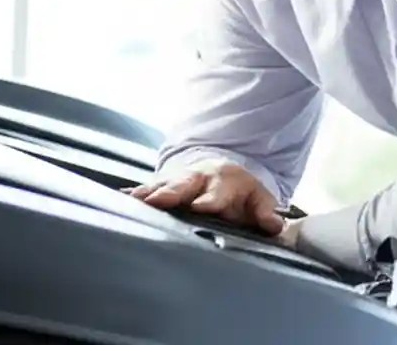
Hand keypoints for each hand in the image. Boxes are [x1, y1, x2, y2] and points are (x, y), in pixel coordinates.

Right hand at [124, 158, 284, 235]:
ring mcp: (178, 179)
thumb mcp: (259, 199)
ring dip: (148, 192)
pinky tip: (122, 198)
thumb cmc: (240, 191)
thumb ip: (265, 213)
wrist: (223, 170)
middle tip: (156, 201)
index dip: (208, 200)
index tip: (199, 207)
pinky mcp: (164, 182)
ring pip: (161, 184)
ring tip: (133, 200)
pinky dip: (135, 192)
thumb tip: (275, 225)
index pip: (215, 194)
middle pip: (182, 185)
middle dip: (169, 193)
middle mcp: (197, 179)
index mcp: (222, 183)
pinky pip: (148, 186)